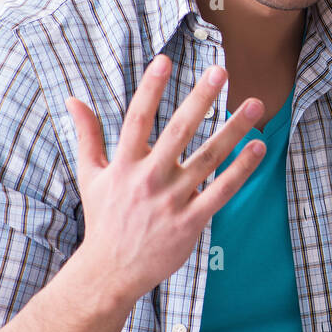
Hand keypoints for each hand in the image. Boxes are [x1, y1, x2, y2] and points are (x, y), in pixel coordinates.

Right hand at [65, 55, 266, 306]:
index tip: (165, 60)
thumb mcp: (90, 176)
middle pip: (178, 132)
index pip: (136, 119)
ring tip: (255, 106)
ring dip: (234, 131)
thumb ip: (87, 135)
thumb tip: (73, 99)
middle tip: (220, 71)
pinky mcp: (191, 221)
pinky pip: (221, 191)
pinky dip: (241, 170)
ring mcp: (171, 200)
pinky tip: (258, 148)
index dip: (150, 89)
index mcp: (123, 165)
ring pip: (208, 158)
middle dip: (200, 100)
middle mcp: (148, 179)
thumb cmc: (104, 219)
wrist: (110, 272)